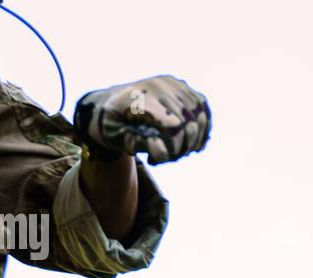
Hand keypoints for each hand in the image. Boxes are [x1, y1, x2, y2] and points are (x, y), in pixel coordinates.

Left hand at [75, 75, 210, 164]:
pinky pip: (202, 106)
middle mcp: (157, 85)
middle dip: (184, 146)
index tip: (165, 159)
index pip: (172, 124)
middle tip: (171, 157)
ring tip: (180, 150)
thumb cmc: (112, 126)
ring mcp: (171, 83)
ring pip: (199, 114)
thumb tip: (163, 151)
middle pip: (188, 121)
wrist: (109, 104)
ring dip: (195, 139)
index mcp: (139, 97)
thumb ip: (138, 143)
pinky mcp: (181, 86)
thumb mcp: (117, 138)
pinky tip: (194, 142)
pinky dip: (203, 127)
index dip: (175, 147)